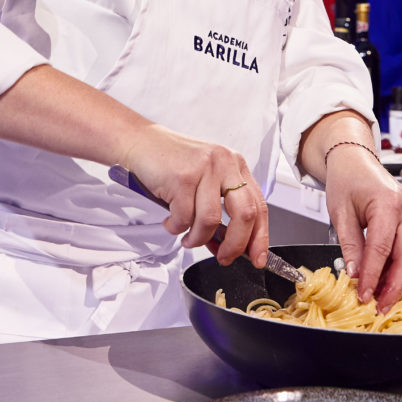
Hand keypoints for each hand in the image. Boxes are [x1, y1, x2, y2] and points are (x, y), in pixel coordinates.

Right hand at [119, 123, 267, 266]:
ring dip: (197, 238)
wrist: (141, 142)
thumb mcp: (204, 181)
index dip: (260, 237)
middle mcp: (224, 164)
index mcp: (235, 165)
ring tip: (186, 238)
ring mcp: (203, 169)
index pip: (259, 206)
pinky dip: (176, 227)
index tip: (257, 258)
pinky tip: (170, 221)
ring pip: (210, 221)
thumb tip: (227, 247)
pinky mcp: (182, 177)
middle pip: (244, 214)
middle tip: (224, 257)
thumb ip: (220, 211)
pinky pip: (184, 218)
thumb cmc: (171, 164)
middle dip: (235, 244)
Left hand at [324, 145, 401, 312]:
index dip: (373, 275)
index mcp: (388, 203)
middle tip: (380, 305)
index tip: (364, 295)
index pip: (382, 248)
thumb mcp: (340, 213)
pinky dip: (398, 266)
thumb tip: (356, 274)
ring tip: (381, 298)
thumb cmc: (346, 180)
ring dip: (397, 278)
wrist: (355, 161)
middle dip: (395, 284)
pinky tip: (386, 281)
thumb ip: (350, 245)